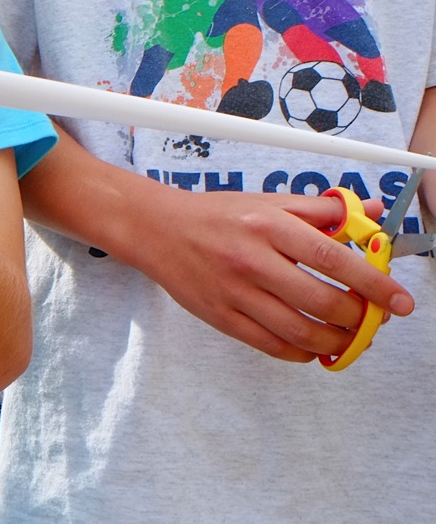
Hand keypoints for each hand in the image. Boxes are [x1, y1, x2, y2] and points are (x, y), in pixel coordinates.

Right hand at [121, 187, 414, 362]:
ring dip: (335, 342)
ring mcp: (234, 292)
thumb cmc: (215, 215)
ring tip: (349, 338)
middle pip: (321, 302)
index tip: (399, 301)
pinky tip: (313, 346)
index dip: (373, 284)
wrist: (155, 229)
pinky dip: (301, 353)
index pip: (333, 259)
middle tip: (372, 319)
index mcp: (267, 225)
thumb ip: (321, 210)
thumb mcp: (267, 202)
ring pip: (299, 332)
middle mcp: (251, 260)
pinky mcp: (220, 316)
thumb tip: (372, 215)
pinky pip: (271, 346)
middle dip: (358, 319)